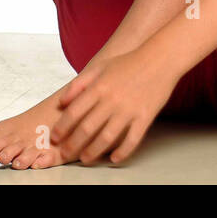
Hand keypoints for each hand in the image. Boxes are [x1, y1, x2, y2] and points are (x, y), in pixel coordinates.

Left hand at [51, 48, 177, 163]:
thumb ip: (79, 83)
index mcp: (99, 87)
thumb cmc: (130, 62)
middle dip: (72, 144)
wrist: (161, 58)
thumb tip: (62, 102)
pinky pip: (132, 139)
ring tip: (85, 159)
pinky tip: (114, 158)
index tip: (56, 137)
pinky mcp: (145, 117)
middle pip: (86, 128)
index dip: (62, 128)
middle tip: (65, 153)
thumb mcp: (101, 66)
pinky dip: (122, 152)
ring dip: (93, 152)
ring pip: (106, 137)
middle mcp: (112, 100)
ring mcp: (129, 110)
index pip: (74, 112)